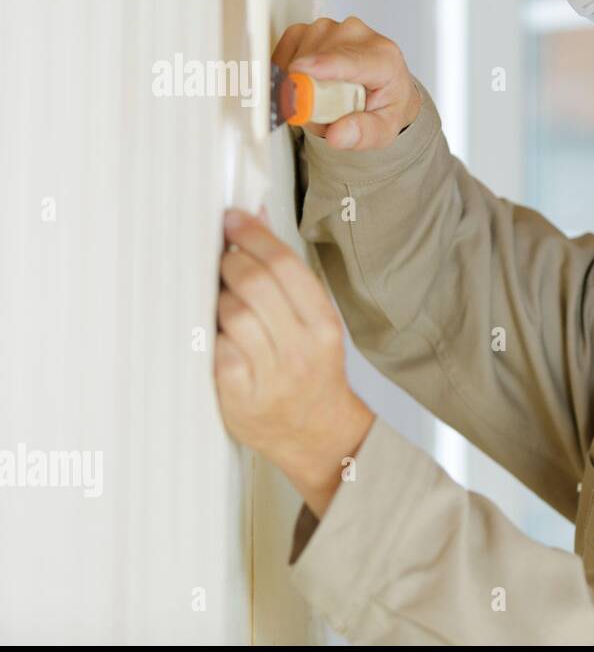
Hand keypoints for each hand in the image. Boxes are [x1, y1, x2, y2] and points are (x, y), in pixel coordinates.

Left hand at [214, 207, 374, 516]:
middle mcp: (302, 346)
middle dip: (230, 264)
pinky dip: (212, 336)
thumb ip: (286, 272)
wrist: (317, 433)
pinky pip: (217, 348)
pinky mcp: (240, 394)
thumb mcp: (313, 321)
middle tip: (224, 265)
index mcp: (323, 323)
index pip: (284, 264)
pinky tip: (220, 337)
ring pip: (232, 313)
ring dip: (219, 301)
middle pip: (254, 283)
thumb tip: (256, 219)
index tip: (232, 220)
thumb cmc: (312, 371)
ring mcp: (271, 372)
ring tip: (225, 307)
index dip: (252, 235)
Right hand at [272, 16, 420, 149]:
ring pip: (298, 56)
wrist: (385, 88)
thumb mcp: (385, 129)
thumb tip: (339, 134)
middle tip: (326, 115)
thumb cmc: (385, 105)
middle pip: (317, 61)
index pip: (349, 60)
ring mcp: (332, 28)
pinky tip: (308, 84)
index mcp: (383, 57)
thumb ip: (366, 133)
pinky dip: (289, 74)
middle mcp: (358, 35)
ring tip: (322, 98)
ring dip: (301, 85)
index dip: (322, 66)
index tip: (299, 72)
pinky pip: (286, 51)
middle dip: (311, 95)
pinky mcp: (310, 29)